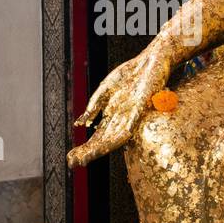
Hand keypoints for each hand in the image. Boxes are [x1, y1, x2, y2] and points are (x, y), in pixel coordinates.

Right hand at [67, 42, 171, 166]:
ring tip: (89, 156)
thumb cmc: (131, 75)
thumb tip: (80, 125)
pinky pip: (131, 121)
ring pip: (116, 136)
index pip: (98, 137)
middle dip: (90, 151)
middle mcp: (122, 118)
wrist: (152, 59)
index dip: (86, 148)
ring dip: (103, 146)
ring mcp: (132, 113)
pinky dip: (122, 130)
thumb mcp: (106, 89)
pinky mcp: (142, 105)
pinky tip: (115, 140)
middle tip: (76, 163)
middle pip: (104, 140)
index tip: (71, 159)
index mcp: (113, 115)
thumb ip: (94, 105)